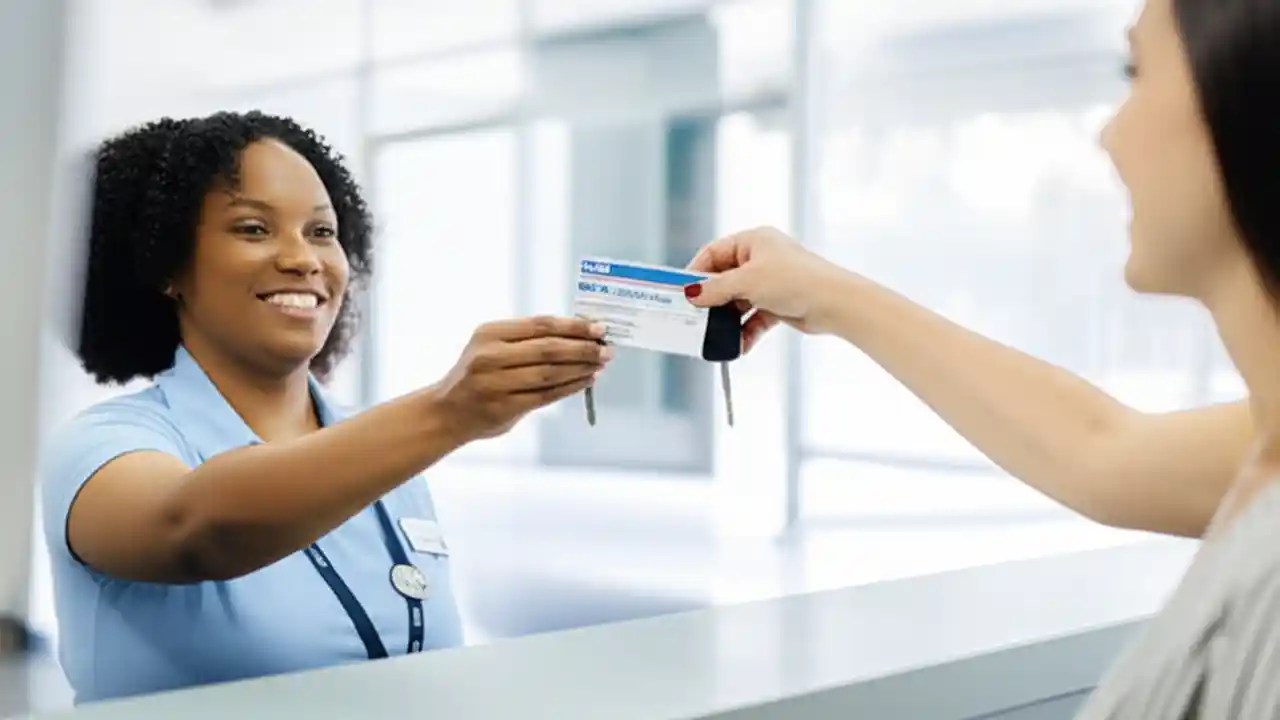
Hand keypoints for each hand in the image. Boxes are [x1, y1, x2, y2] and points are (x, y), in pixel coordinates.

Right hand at [435, 316, 611, 439]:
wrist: (446, 412)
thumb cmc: (475, 376)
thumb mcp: (490, 347)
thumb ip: (526, 340)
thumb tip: (576, 333)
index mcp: (489, 334)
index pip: (540, 324)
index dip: (573, 326)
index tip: (597, 327)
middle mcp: (490, 356)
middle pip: (548, 348)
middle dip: (583, 347)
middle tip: (606, 348)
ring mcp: (497, 383)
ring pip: (550, 373)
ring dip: (580, 368)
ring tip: (600, 364)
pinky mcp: (505, 407)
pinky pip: (546, 395)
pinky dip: (570, 387)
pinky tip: (586, 381)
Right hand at [685, 226, 849, 350]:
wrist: (835, 303)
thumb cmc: (794, 281)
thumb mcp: (748, 281)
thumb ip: (717, 289)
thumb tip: (692, 294)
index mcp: (753, 241)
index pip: (714, 253)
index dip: (697, 272)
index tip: (682, 292)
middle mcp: (761, 259)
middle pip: (724, 279)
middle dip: (712, 301)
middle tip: (694, 317)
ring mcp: (770, 282)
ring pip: (739, 302)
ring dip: (728, 320)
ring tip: (715, 336)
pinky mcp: (779, 304)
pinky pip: (755, 318)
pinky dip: (746, 331)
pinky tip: (739, 346)